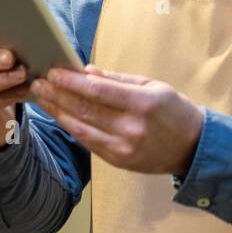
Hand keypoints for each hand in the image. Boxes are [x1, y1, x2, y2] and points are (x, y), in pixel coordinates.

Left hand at [32, 66, 204, 176]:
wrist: (192, 147)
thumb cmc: (174, 110)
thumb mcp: (153, 86)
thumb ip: (118, 80)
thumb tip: (86, 71)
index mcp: (143, 104)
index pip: (99, 91)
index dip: (72, 81)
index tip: (54, 71)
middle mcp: (131, 128)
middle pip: (85, 109)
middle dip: (58, 94)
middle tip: (39, 82)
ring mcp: (123, 148)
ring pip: (81, 128)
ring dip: (58, 112)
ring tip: (42, 98)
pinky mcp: (118, 161)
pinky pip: (88, 142)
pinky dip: (71, 128)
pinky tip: (59, 116)